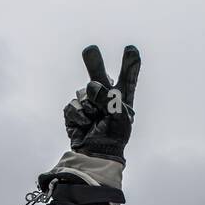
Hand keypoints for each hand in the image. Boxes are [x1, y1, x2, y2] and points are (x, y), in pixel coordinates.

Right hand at [63, 44, 140, 162]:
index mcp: (122, 99)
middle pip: (100, 74)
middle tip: (90, 50)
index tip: (132, 50)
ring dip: (89, 104)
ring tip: (95, 119)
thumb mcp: (119, 116)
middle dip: (94, 61)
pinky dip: (78, 114)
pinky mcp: (75, 111)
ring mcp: (88, 103)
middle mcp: (105, 98)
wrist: (96, 154)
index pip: (127, 79)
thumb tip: (91, 86)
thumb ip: (108, 96)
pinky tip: (84, 124)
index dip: (130, 65)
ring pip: (84, 91)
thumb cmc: (113, 137)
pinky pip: (73, 104)